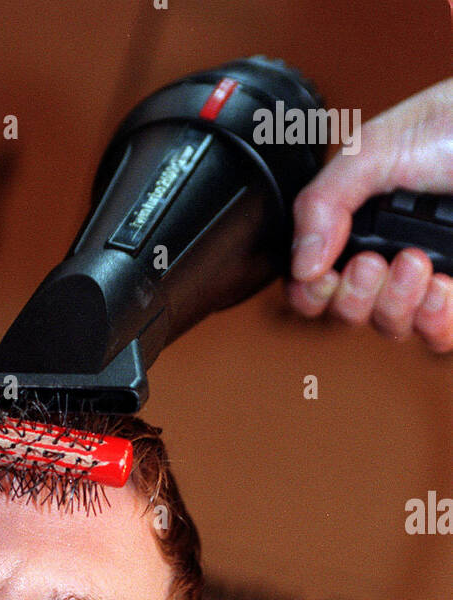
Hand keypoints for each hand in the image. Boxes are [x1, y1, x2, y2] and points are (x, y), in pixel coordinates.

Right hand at [286, 78, 452, 352]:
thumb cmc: (451, 124)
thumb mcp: (372, 149)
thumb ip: (323, 202)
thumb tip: (301, 264)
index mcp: (359, 225)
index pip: (314, 284)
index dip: (310, 293)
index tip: (323, 274)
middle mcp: (390, 256)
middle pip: (348, 313)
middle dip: (355, 296)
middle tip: (372, 263)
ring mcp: (429, 278)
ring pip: (391, 327)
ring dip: (396, 303)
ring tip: (415, 262)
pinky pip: (438, 336)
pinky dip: (433, 320)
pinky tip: (440, 289)